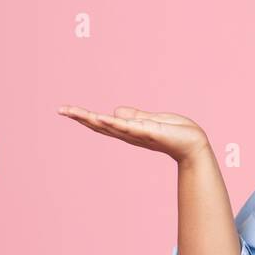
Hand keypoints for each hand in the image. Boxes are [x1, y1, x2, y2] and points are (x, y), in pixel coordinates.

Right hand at [57, 105, 211, 164]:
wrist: (194, 144)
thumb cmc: (176, 133)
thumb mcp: (151, 120)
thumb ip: (134, 116)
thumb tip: (115, 111)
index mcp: (129, 130)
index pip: (102, 123)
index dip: (85, 117)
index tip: (67, 110)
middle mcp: (130, 134)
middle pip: (100, 126)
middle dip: (80, 117)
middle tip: (61, 110)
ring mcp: (138, 134)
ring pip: (110, 126)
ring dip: (91, 119)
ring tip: (74, 112)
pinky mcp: (149, 132)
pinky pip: (129, 127)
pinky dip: (116, 123)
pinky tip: (102, 117)